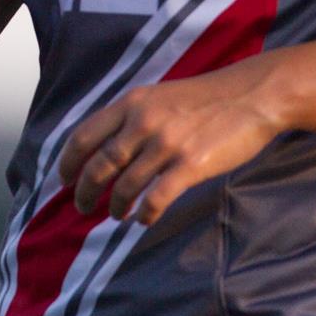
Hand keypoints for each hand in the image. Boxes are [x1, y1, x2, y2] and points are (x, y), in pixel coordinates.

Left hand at [56, 61, 284, 225]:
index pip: (84, 136)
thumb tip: (107, 146)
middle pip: (99, 165)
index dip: (68, 162)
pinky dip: (145, 214)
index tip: (64, 180)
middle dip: (85, 191)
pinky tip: (143, 220)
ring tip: (116, 215)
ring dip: (115, 206)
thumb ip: (132, 115)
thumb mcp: (159, 95)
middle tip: (83, 207)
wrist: (251, 95)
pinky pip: (157, 198)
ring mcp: (167, 144)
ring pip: (125, 185)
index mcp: (132, 103)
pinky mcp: (191, 165)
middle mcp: (143, 122)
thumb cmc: (206, 97)